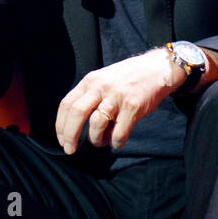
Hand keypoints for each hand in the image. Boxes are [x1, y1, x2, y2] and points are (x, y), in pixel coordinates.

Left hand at [55, 48, 186, 153]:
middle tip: (70, 149)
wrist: (156, 69)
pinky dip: (115, 142)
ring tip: (101, 141)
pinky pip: (118, 133)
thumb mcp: (102, 79)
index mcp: (90, 81)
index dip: (61, 125)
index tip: (62, 140)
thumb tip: (72, 125)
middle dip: (70, 135)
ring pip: (96, 124)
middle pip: (77, 114)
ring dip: (95, 139)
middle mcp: (101, 87)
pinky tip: (117, 141)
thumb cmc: (127, 78)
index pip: (67, 104)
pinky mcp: (133, 107)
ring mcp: (117, 97)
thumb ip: (88, 96)